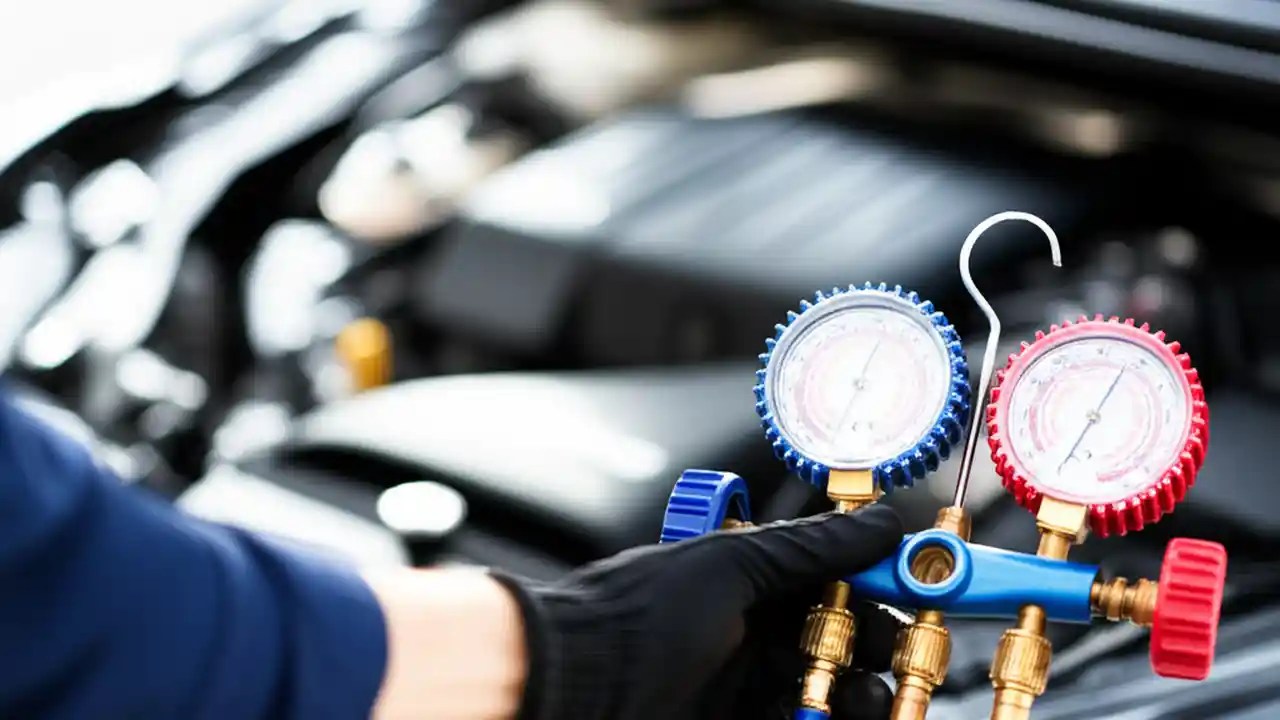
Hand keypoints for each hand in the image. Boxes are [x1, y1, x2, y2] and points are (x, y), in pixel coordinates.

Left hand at [492, 504, 904, 719]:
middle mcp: (747, 629)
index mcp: (746, 578)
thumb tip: (880, 519)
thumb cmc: (632, 618)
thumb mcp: (728, 567)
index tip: (928, 594)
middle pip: (837, 642)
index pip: (833, 579)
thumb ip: (806, 547)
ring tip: (870, 703)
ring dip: (859, 697)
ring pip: (824, 692)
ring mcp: (739, 686)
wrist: (564, 686)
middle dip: (877, 652)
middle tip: (904, 665)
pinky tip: (849, 718)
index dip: (882, 586)